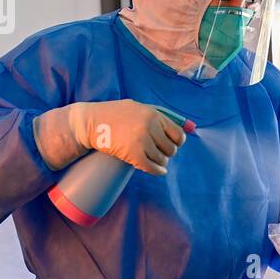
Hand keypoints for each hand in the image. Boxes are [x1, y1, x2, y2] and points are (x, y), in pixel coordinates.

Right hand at [35, 100, 186, 173]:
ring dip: (159, 162)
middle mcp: (150, 127)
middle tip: (159, 153)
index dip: (177, 142)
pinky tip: (158, 171)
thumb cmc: (114, 114)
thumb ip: (159, 115)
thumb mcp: (137, 107)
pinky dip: (157, 171)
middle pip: (171, 149)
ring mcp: (142, 142)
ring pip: (162, 159)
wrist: (90, 123)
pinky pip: (152, 168)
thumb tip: (189, 125)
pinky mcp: (133, 155)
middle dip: (167, 153)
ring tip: (153, 160)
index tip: (171, 145)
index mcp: (154, 115)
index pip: (178, 134)